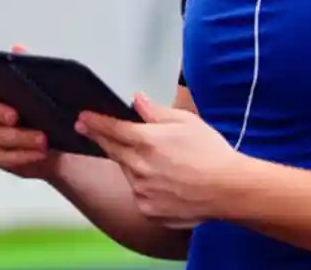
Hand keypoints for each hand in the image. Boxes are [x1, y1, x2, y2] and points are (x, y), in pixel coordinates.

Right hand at [0, 45, 60, 180]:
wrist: (60, 141)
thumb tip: (17, 48)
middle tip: (23, 121)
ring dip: (20, 140)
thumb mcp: (45, 86)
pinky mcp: (0, 157)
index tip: (14, 111)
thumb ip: (29, 67)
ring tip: (44, 140)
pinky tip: (40, 154)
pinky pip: (5, 159)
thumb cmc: (49, 111)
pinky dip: (23, 157)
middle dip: (3, 120)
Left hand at [77, 93, 237, 228]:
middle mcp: (138, 167)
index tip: (82, 118)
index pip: (111, 128)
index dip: (94, 122)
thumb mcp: (186, 121)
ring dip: (131, 164)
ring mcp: (141, 191)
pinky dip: (146, 187)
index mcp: (146, 141)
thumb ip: (155, 112)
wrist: (228, 189)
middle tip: (86, 129)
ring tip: (160, 162)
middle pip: (112, 149)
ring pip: (127, 173)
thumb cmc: (211, 153)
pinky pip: (140, 195)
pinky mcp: (148, 210)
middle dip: (99, 138)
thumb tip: (137, 100)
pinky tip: (167, 183)